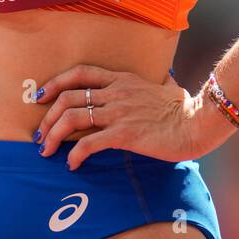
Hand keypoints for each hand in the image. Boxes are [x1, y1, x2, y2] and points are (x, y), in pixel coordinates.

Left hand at [32, 63, 238, 168]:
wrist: (199, 122)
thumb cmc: (186, 109)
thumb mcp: (166, 88)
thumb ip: (159, 83)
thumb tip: (166, 79)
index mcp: (122, 79)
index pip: (79, 73)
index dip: (55, 83)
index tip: (41, 96)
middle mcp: (116, 92)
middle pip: (67, 97)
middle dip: (48, 117)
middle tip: (40, 134)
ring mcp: (119, 112)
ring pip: (72, 118)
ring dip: (53, 136)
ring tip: (46, 151)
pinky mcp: (124, 133)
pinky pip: (88, 143)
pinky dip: (74, 154)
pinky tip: (71, 164)